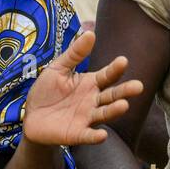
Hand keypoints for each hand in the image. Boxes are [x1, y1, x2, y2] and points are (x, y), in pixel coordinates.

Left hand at [22, 30, 142, 147]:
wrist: (31, 116)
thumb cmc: (47, 90)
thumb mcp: (58, 68)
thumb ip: (75, 53)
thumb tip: (90, 32)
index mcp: (91, 83)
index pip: (107, 75)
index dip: (115, 69)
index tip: (123, 61)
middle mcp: (93, 101)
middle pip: (112, 95)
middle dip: (125, 91)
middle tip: (138, 86)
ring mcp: (87, 118)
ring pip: (104, 114)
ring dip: (115, 110)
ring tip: (124, 105)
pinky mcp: (77, 134)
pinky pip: (88, 135)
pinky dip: (95, 136)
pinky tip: (102, 135)